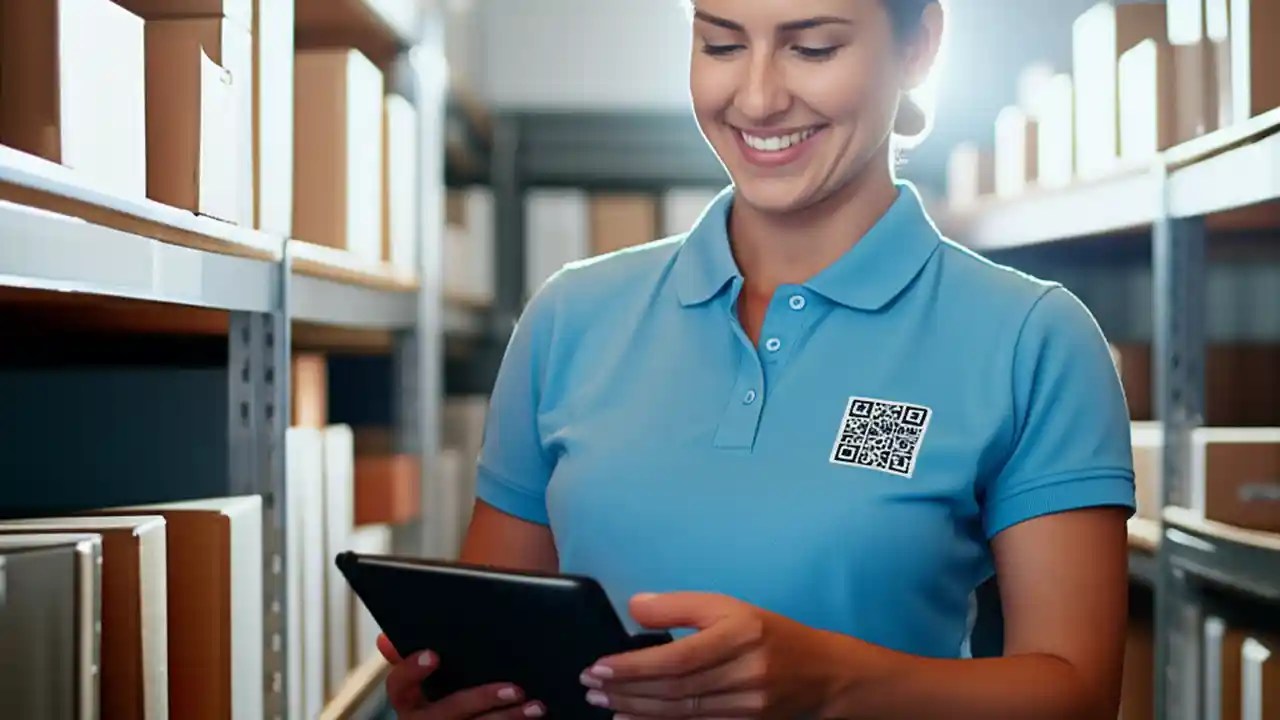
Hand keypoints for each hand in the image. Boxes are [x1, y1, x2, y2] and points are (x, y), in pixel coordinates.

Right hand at [378, 634, 546, 718]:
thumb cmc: (442, 700)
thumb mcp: (428, 681)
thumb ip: (414, 658)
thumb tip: (386, 637)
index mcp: (409, 703)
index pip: (398, 686)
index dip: (412, 670)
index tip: (434, 654)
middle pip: (446, 713)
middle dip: (482, 700)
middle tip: (516, 689)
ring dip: (508, 719)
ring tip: (536, 707)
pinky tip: (534, 718)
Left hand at [577, 593, 847, 718]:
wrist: (822, 673)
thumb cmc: (768, 633)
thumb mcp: (728, 606)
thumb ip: (680, 606)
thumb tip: (633, 606)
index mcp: (739, 634)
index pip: (677, 657)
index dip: (635, 666)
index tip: (599, 665)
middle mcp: (745, 672)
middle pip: (675, 689)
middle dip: (627, 690)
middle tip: (590, 685)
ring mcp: (747, 706)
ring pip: (682, 713)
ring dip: (636, 710)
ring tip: (603, 703)